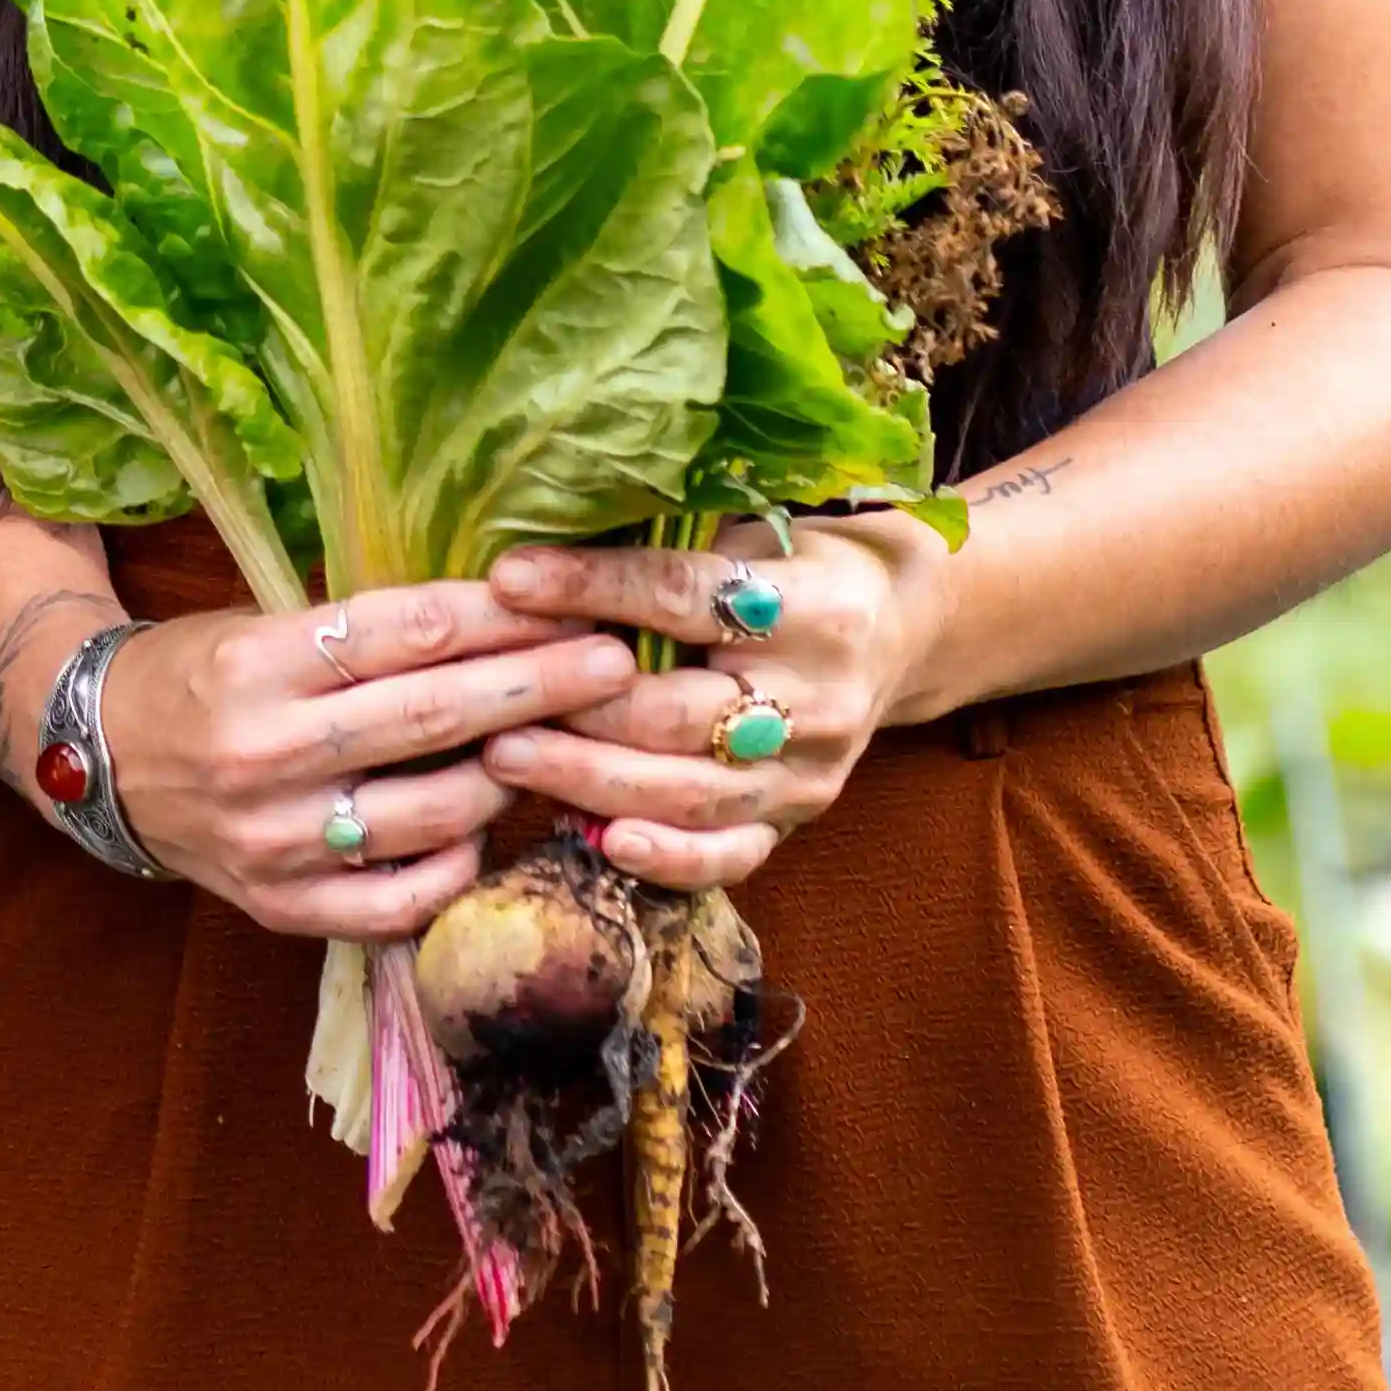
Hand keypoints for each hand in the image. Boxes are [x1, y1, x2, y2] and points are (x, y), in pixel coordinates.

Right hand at [87, 581, 634, 943]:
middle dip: (538, 687)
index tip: (571, 608)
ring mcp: (273, 841)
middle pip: (431, 718)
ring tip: (556, 747)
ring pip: (430, 815)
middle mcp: (263, 754)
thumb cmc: (199, 674)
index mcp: (257, 665)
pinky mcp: (279, 907)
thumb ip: (365, 634)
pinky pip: (398, 900)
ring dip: (508, 777)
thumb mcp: (262, 626)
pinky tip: (480, 830)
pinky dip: (455, 867)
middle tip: (616, 668)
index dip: (499, 619)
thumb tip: (503, 616)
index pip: (405, 635)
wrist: (99, 757)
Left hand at [469, 517, 948, 894]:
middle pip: (681, 713)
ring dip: (590, 782)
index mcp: (810, 603)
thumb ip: (670, 544)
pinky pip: (730, 856)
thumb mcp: (753, 532)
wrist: (902, 629)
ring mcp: (811, 769)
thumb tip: (547, 544)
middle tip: (488, 699)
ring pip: (692, 793)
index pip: (685, 595)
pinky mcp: (799, 817)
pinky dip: (666, 858)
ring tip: (505, 757)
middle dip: (576, 707)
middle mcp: (818, 694)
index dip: (593, 587)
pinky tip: (601, 843)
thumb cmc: (795, 566)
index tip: (508, 578)